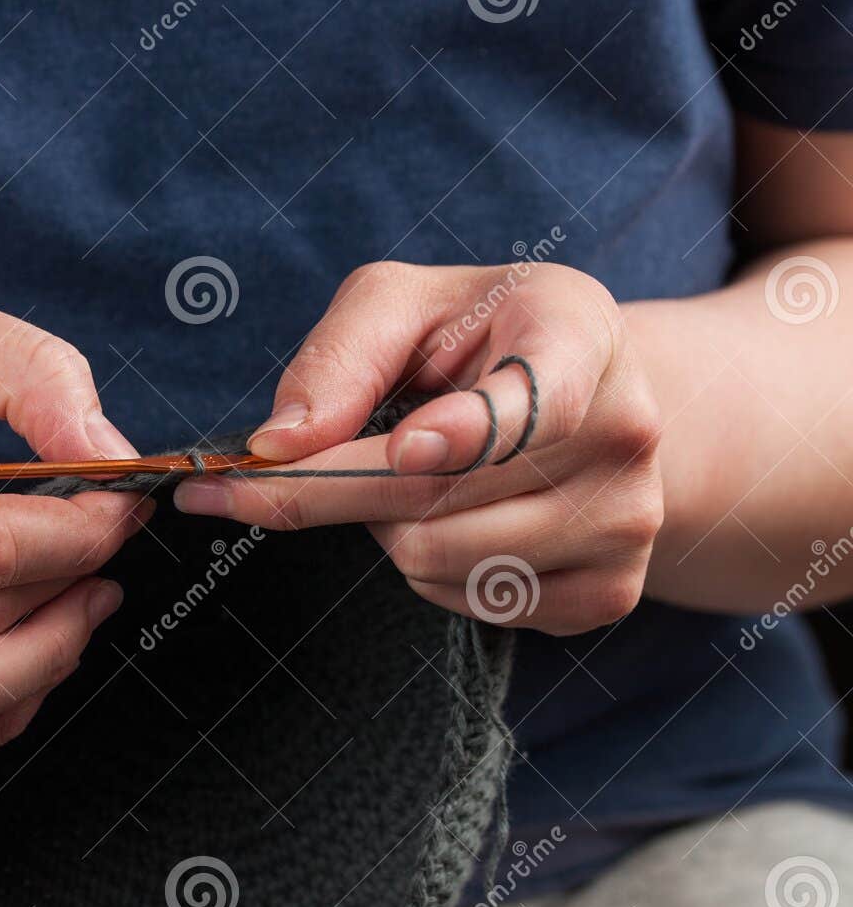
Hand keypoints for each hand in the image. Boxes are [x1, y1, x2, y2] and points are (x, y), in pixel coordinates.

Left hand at [172, 260, 663, 635]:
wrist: (583, 392)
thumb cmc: (474, 336)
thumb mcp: (400, 303)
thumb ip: (336, 358)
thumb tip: (278, 445)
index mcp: (577, 331)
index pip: (538, 398)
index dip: (469, 431)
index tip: (404, 448)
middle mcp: (623, 429)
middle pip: (435, 494)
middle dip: (336, 483)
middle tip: (291, 464)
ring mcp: (628, 519)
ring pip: (434, 557)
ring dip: (385, 526)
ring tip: (418, 475)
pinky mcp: (611, 592)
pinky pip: (466, 603)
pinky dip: (428, 570)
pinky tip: (453, 518)